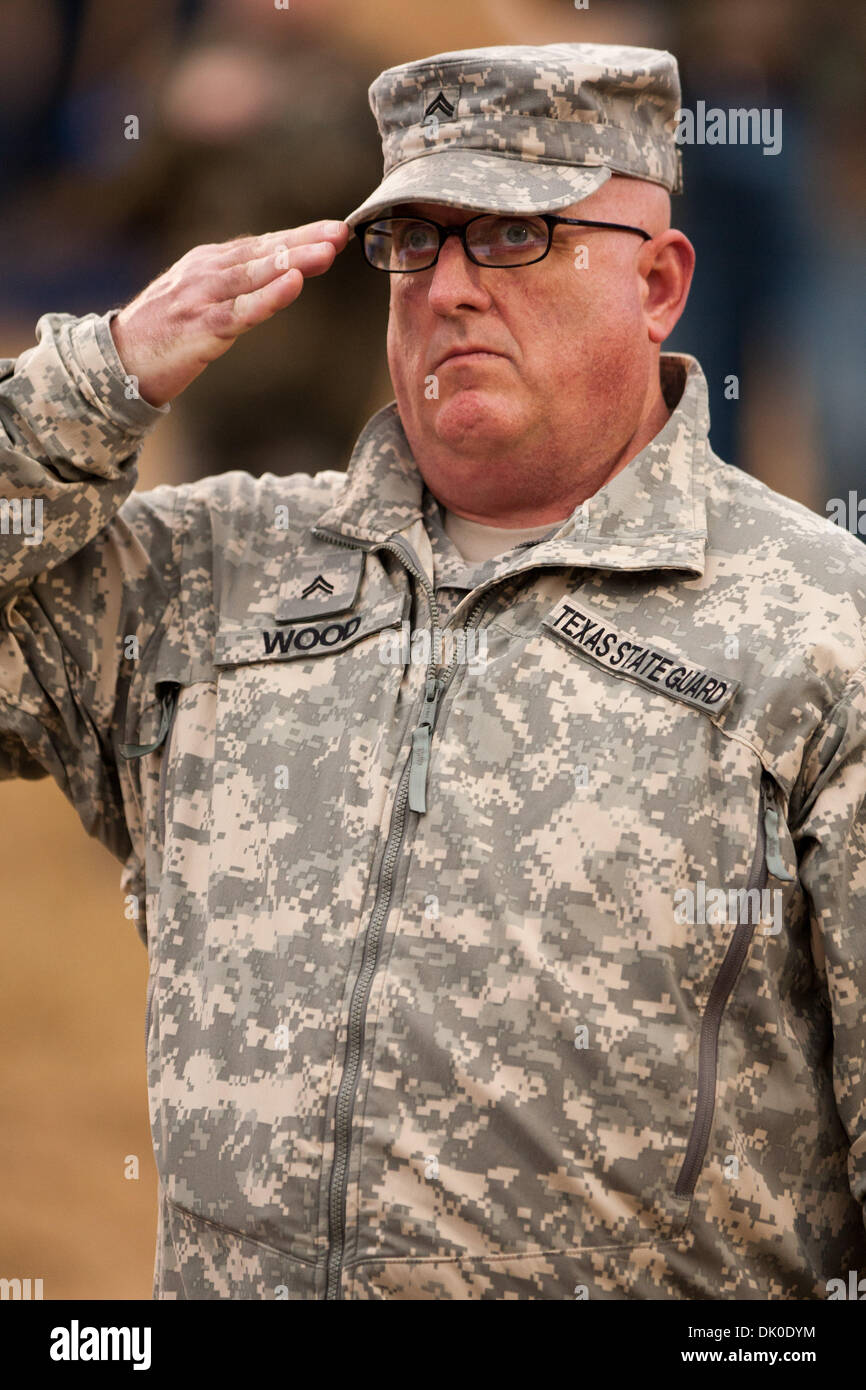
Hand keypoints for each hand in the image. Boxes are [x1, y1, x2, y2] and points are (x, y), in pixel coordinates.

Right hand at [110, 221, 349, 406]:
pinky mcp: (201, 327)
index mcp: (208, 262)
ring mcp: (203, 297)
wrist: (117, 360)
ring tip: (327, 250)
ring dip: (295, 260)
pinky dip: (269, 296)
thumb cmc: (162, 333)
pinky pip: (242, 311)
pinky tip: (294, 284)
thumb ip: (232, 285)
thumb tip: (276, 275)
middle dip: (305, 240)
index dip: (299, 236)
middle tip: (341, 231)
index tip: (334, 230)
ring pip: (257, 274)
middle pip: (264, 251)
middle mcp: (207, 271)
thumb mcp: (197, 297)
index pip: (261, 244)